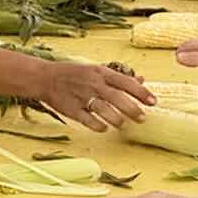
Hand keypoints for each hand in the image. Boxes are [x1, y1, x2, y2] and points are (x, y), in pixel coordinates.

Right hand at [35, 60, 153, 131]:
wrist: (44, 78)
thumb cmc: (72, 74)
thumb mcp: (96, 69)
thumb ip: (118, 77)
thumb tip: (141, 80)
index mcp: (100, 72)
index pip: (126, 82)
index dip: (142, 93)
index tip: (153, 102)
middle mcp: (92, 84)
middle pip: (118, 98)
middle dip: (133, 110)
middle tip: (142, 118)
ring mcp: (81, 97)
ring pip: (104, 110)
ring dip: (117, 119)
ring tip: (122, 124)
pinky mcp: (71, 109)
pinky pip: (88, 120)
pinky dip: (98, 126)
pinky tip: (103, 128)